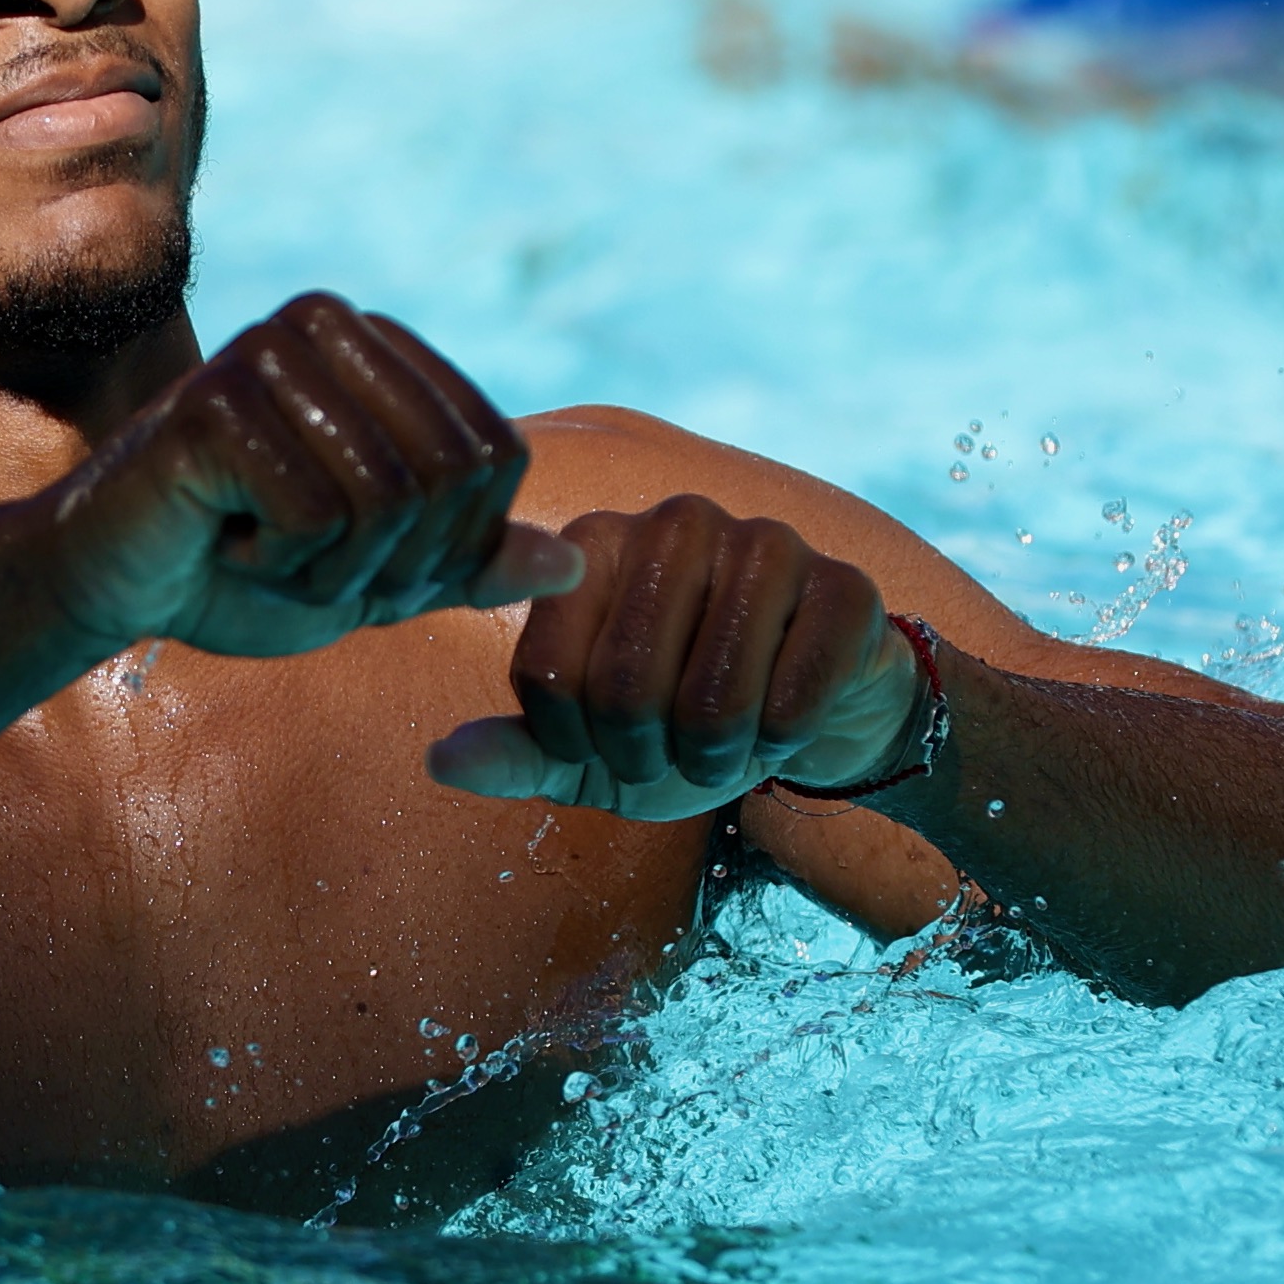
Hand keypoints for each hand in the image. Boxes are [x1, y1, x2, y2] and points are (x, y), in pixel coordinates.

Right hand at [17, 295, 582, 663]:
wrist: (111, 583)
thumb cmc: (240, 570)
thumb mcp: (376, 575)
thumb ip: (466, 562)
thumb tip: (572, 560)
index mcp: (378, 343)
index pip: (497, 455)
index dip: (455, 545)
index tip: (371, 566)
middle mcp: (328, 323)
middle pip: (450, 477)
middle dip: (397, 564)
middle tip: (315, 570)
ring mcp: (269, 352)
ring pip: (388, 500)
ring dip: (334, 570)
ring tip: (268, 553)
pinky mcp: (216, 403)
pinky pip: (316, 516)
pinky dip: (281, 564)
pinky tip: (226, 542)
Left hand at [426, 497, 919, 819]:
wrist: (806, 711)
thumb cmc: (678, 720)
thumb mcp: (587, 750)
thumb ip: (516, 752)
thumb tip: (441, 761)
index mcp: (594, 546)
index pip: (548, 675)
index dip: (574, 743)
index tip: (603, 745)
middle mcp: (675, 523)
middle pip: (626, 688)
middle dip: (646, 758)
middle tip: (670, 756)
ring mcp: (766, 542)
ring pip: (713, 699)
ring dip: (716, 758)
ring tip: (725, 746)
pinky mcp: (842, 585)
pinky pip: (795, 699)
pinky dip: (784, 743)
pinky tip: (787, 722)